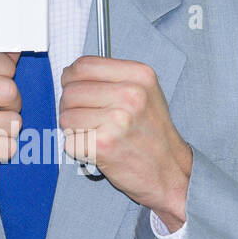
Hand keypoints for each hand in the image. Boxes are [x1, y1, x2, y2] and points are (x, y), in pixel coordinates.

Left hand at [58, 55, 193, 229]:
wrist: (171, 173)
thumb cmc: (153, 135)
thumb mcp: (144, 93)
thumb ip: (110, 79)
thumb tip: (69, 75)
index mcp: (139, 75)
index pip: (84, 65)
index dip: (71, 78)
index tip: (75, 88)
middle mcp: (130, 94)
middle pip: (70, 91)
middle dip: (70, 107)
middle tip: (88, 120)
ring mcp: (117, 119)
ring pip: (66, 116)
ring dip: (74, 129)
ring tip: (96, 135)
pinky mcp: (104, 144)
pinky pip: (69, 140)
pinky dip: (78, 149)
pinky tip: (97, 149)